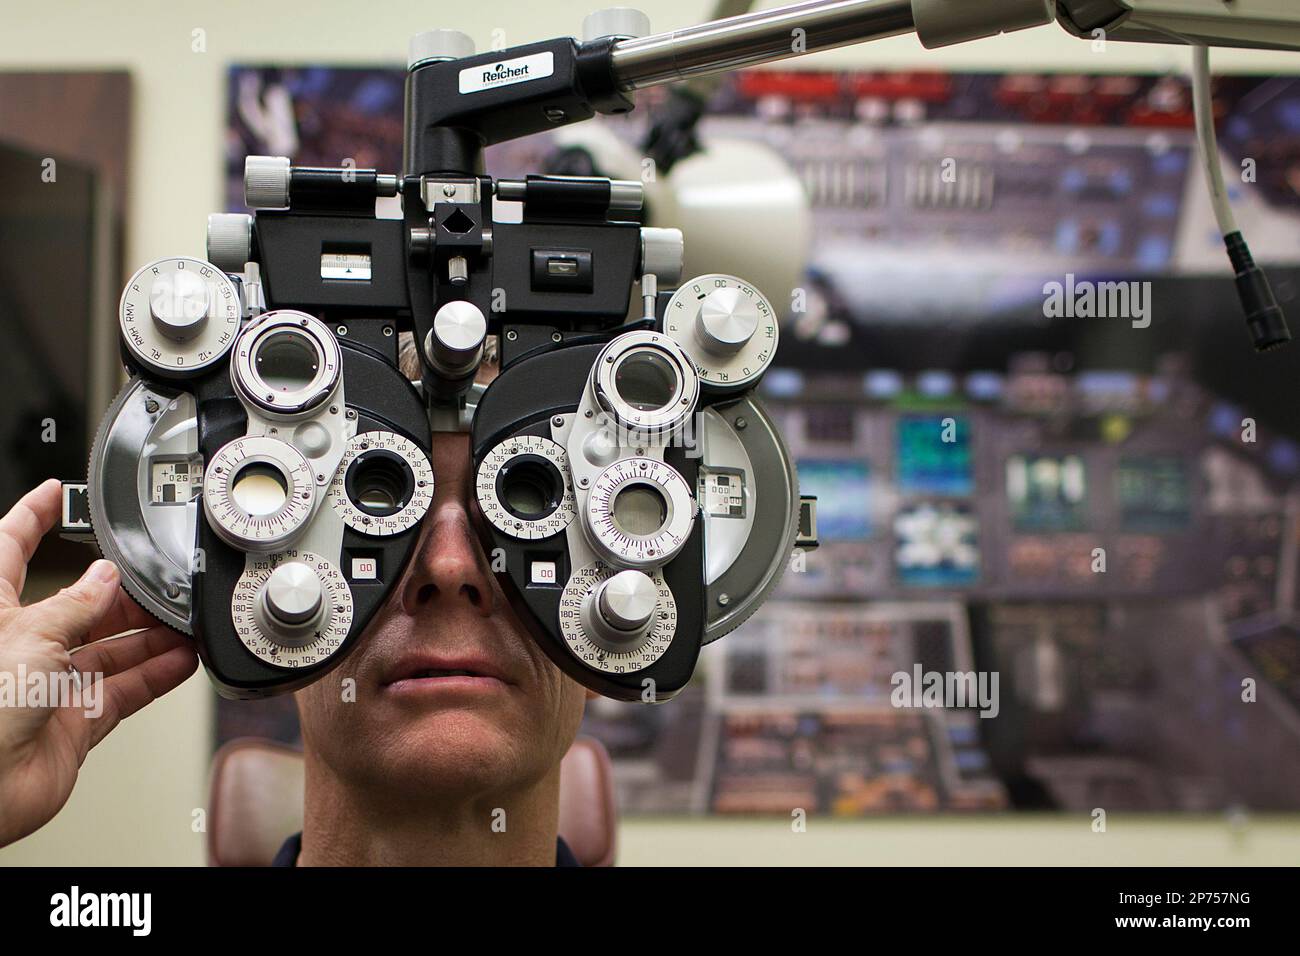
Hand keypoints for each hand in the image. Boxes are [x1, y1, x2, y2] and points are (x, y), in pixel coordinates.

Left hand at [0, 479, 197, 846]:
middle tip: (160, 584)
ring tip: (185, 623)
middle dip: (120, 592)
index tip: (56, 494)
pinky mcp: (73, 722)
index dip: (34, 519)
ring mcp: (48, 685)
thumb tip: (105, 579)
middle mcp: (20, 645)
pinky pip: (125, 691)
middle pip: (79, 605)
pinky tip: (182, 660)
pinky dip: (156, 675)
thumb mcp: (28, 636)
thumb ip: (76, 606)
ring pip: (109, 648)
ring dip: (149, 636)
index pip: (11, 549)